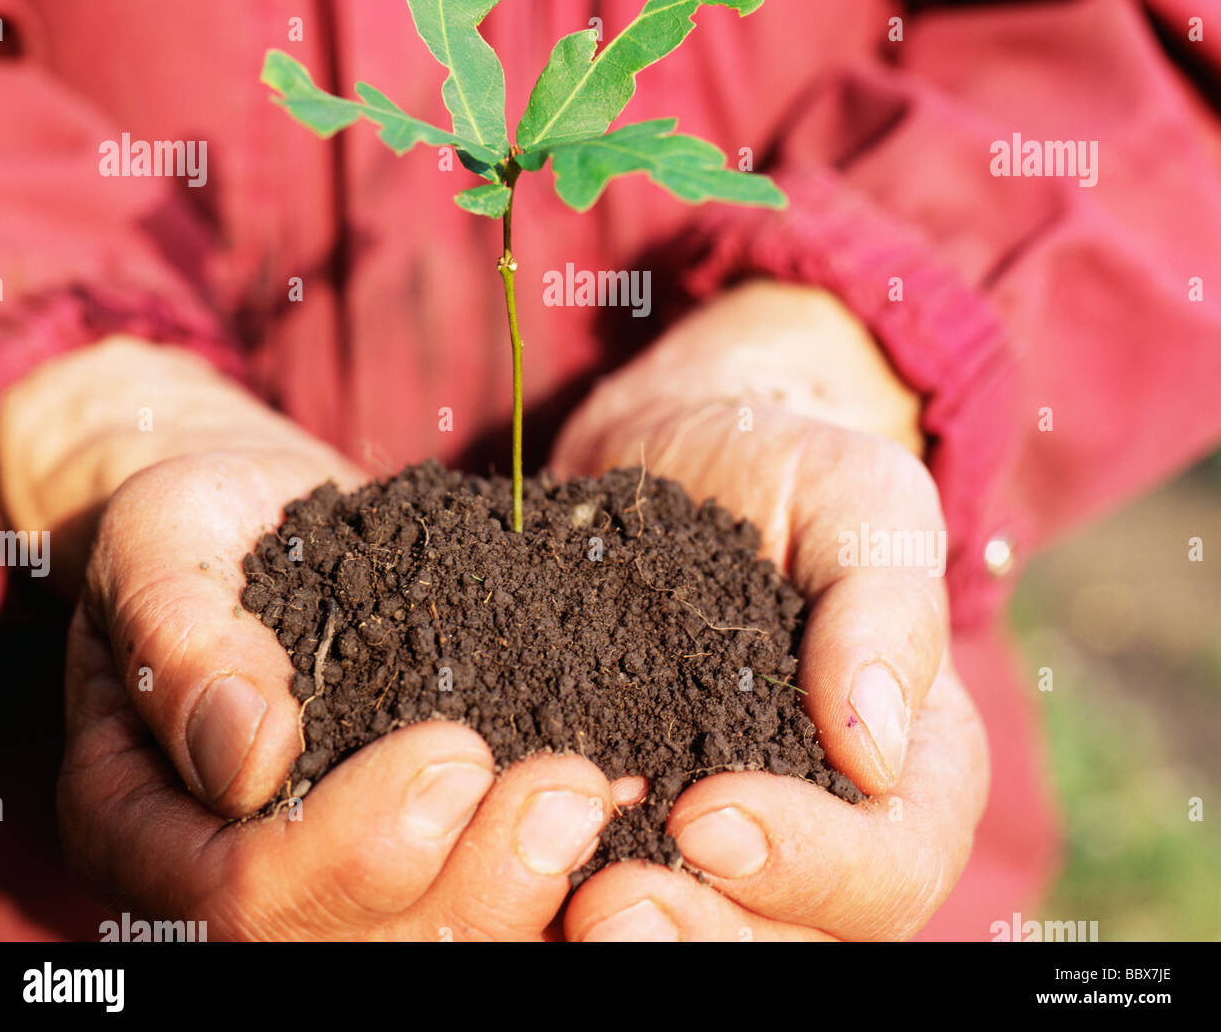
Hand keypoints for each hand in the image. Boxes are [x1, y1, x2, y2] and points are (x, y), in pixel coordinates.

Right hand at [0, 338, 614, 939]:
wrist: (251, 512)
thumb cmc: (192, 526)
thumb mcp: (160, 550)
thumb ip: (184, 646)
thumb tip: (250, 760)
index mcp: (154, 831)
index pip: (243, 900)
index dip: (355, 849)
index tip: (454, 754)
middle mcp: (243, 878)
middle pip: (358, 948)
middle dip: (472, 886)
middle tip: (568, 793)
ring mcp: (338, 865)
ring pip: (434, 938)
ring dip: (529, 886)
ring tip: (600, 796)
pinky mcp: (420, 836)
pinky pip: (485, 876)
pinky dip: (561, 858)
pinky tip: (631, 796)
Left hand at [551, 282, 989, 940]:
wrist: (672, 455)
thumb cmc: (783, 471)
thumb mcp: (857, 500)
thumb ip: (886, 607)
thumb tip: (877, 749)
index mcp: (910, 775)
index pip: (890, 870)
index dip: (809, 866)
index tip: (707, 809)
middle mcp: (824, 835)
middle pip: (790, 945)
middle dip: (700, 933)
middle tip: (604, 902)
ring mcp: (718, 843)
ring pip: (695, 937)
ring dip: (626, 937)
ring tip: (553, 901)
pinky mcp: (621, 827)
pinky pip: (595, 888)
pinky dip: (548, 897)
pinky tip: (491, 860)